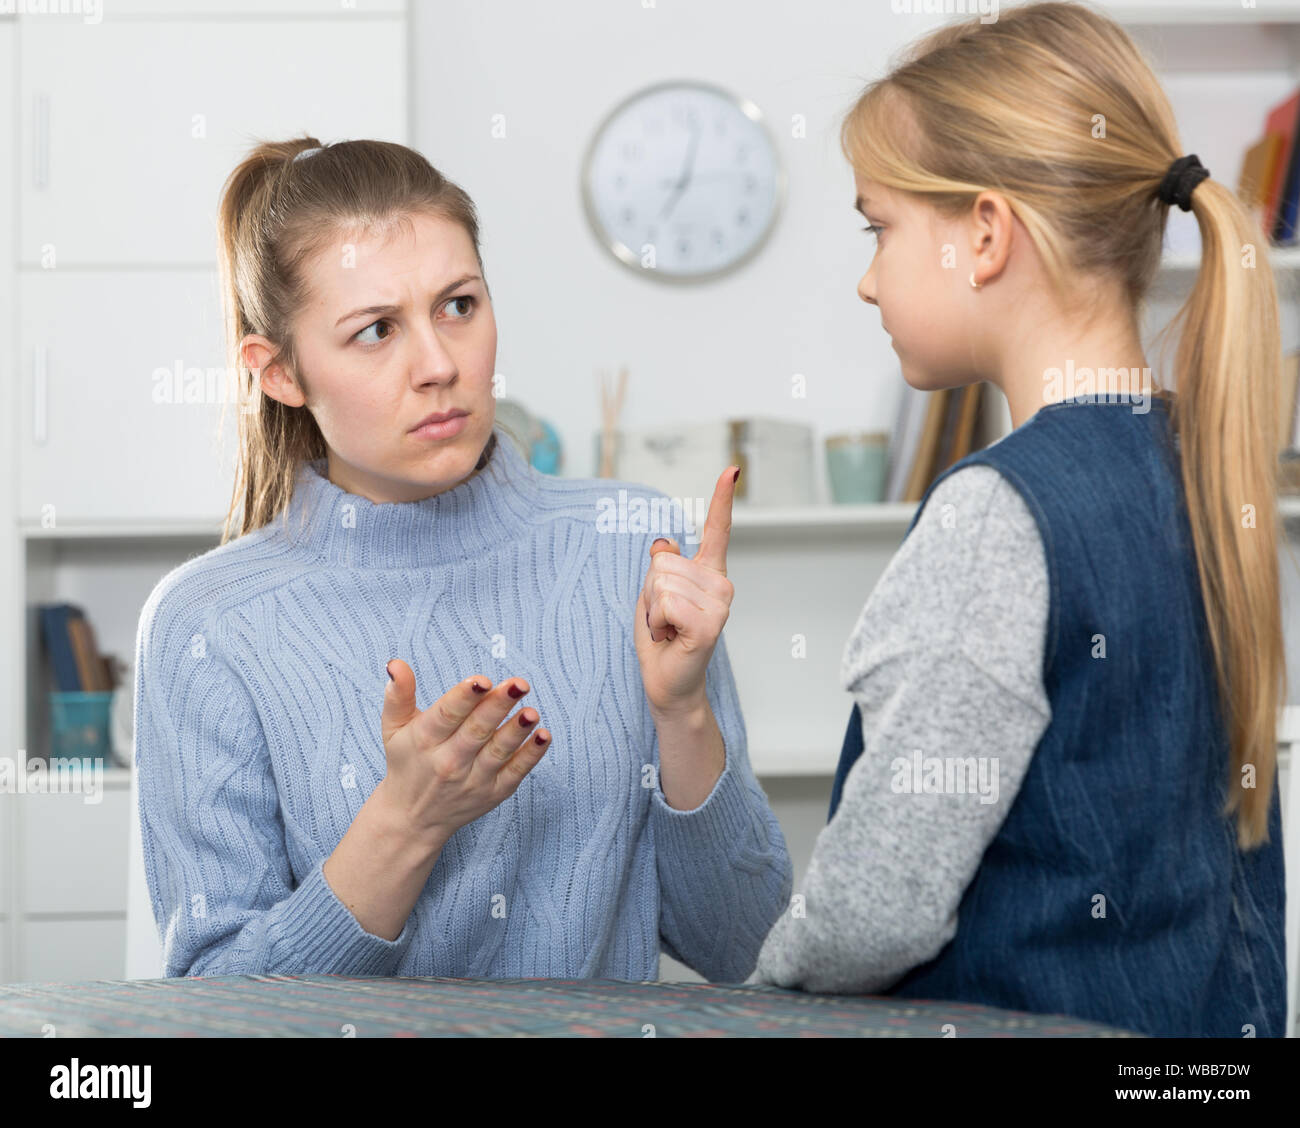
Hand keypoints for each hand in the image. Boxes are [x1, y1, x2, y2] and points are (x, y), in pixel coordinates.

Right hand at [377, 661, 550, 847]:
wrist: (412, 819)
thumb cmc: (407, 762)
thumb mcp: (394, 728)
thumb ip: (398, 694)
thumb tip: (395, 663)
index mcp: (424, 740)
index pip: (446, 715)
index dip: (464, 697)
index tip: (482, 680)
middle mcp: (448, 762)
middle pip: (476, 730)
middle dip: (498, 706)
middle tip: (519, 684)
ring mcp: (473, 780)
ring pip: (498, 752)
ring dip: (517, 731)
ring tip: (532, 711)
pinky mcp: (493, 794)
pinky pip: (516, 773)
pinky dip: (531, 756)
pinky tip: (543, 736)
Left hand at [634, 466, 737, 716]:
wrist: (667, 683)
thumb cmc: (661, 640)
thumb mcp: (652, 595)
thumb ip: (661, 568)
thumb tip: (663, 543)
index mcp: (708, 573)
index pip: (716, 529)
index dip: (722, 498)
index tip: (732, 469)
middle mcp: (720, 584)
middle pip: (664, 562)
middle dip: (650, 591)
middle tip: (664, 619)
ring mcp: (719, 604)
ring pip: (662, 582)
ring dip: (652, 609)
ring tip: (667, 629)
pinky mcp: (710, 624)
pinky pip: (665, 602)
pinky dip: (656, 621)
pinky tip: (670, 636)